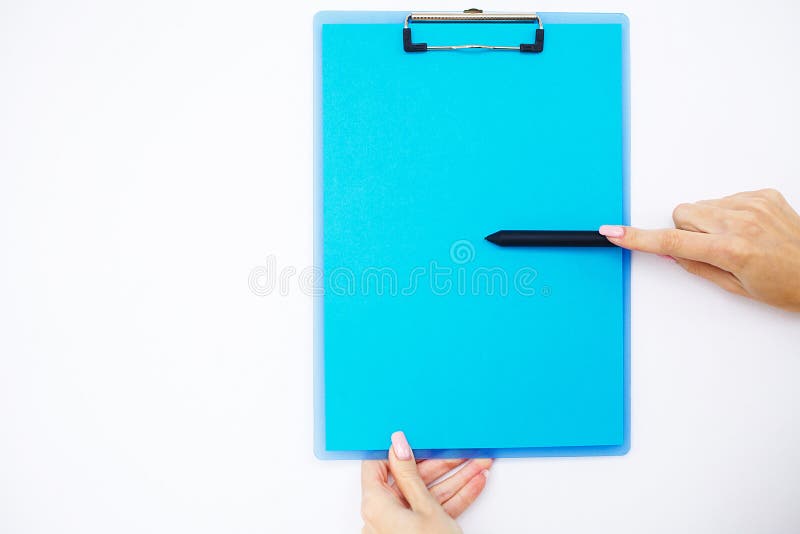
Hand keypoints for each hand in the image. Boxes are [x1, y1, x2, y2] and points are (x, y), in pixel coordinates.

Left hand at [361, 431, 492, 533]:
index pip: (378, 464)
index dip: (396, 448)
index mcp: (375, 505)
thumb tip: (397, 444)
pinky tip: (474, 483)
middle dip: (442, 464)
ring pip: (426, 494)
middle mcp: (381, 516)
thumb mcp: (424, 506)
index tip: (415, 435)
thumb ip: (409, 473)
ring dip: (455, 479)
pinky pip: (432, 510)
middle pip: (409, 478)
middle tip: (461, 450)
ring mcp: (399, 526)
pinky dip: (454, 498)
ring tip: (478, 464)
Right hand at [599, 188, 799, 310]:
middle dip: (685, 230)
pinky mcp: (764, 194)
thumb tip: (671, 250)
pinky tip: (749, 229)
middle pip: (683, 213)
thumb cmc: (788, 286)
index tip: (614, 233)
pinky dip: (729, 213)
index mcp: (731, 249)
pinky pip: (726, 198)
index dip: (638, 238)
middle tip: (706, 248)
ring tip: (734, 240)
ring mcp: (754, 204)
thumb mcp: (736, 287)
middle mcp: (740, 222)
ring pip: (702, 205)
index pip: (670, 241)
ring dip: (708, 222)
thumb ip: (697, 265)